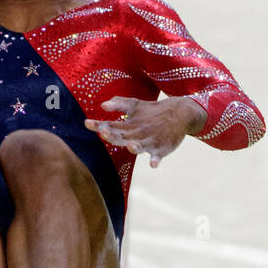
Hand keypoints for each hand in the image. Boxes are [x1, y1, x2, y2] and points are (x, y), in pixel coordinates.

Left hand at [84, 95, 200, 168]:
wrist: (180, 112)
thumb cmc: (153, 111)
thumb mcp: (135, 104)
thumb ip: (119, 104)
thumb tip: (102, 105)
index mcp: (129, 124)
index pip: (111, 125)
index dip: (99, 125)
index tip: (86, 123)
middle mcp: (138, 132)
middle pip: (123, 136)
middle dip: (113, 135)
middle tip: (104, 132)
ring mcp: (151, 140)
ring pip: (141, 145)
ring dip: (135, 147)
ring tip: (130, 147)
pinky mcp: (162, 148)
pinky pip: (158, 155)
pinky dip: (156, 159)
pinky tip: (153, 164)